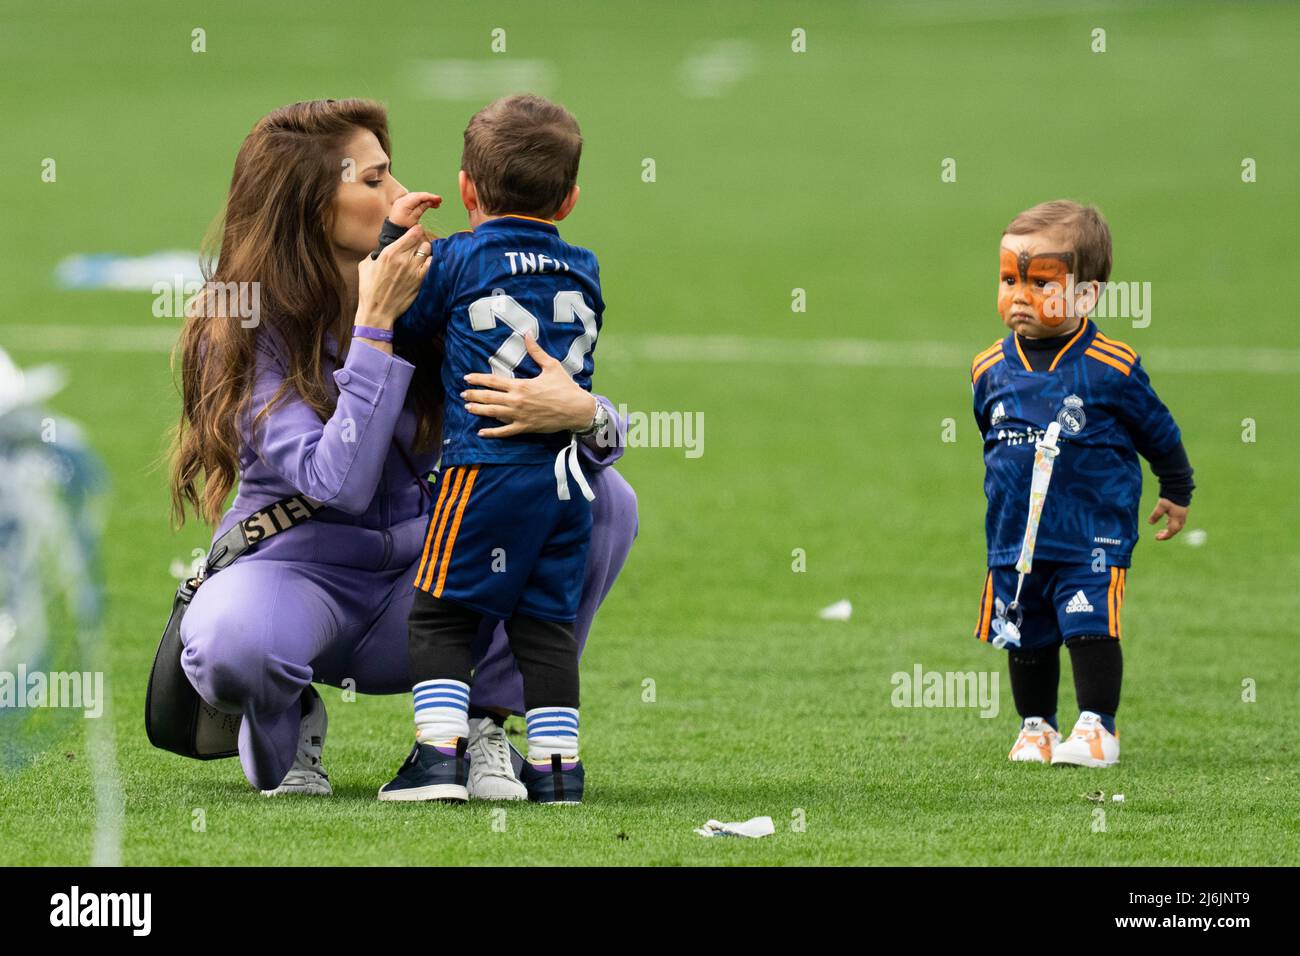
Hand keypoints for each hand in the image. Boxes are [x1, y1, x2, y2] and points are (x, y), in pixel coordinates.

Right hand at [355, 225, 432, 329]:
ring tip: (420, 251)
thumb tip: (382, 248)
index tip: (416, 229)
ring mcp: (413, 270)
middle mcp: (403, 259)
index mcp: (389, 253)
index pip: (411, 234)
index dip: (416, 230)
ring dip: (425, 248)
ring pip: (427, 250)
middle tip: (418, 240)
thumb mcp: (365, 266)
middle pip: (420, 240)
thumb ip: (375, 253)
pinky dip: (429, 260)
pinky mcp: (419, 280)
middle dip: (420, 238)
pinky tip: (423, 262)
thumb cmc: (369, 289)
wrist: (378, 310)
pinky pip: (430, 263)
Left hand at [389, 192, 440, 227]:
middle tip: (439, 201)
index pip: (419, 196)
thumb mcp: (414, 219)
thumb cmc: (403, 226)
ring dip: (426, 199)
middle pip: (418, 195)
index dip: (430, 196)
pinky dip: (421, 201)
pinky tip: (428, 204)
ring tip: (436, 204)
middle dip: (429, 197)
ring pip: (417, 196)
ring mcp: (402, 200)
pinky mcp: (403, 202)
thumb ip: (422, 208)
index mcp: (404, 203)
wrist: (393, 230)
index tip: (439, 198)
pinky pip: (414, 199)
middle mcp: (402, 199)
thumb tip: (430, 201)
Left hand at [461, 334, 597, 437]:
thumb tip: (527, 334)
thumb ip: (536, 351)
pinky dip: (492, 432)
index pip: (493, 381)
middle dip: (473, 395)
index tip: (467, 378)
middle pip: (489, 398)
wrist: (576, 409)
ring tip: (467, 408)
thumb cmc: (565, 387)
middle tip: (462, 394)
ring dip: (478, 410)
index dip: (478, 379)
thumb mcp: (551, 366)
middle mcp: (516, 401)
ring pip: (493, 413)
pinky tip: (481, 432)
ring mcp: (519, 415)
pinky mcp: (525, 427)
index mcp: (521, 385)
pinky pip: (505, 431)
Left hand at [1148, 498, 1187, 540]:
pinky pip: (1177, 521)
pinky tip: (1166, 522)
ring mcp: (1182, 515)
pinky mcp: (1182, 511)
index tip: (1156, 538)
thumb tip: (1150, 523)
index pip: (1172, 531)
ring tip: (1161, 531)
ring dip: (1169, 529)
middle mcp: (1181, 519)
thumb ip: (1156, 514)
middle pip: (1175, 530)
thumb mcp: (1162, 506)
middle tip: (1158, 535)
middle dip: (1167, 534)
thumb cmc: (1171, 498)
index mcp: (1177, 519)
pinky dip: (1171, 524)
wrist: (1179, 489)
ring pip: (1177, 526)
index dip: (1165, 536)